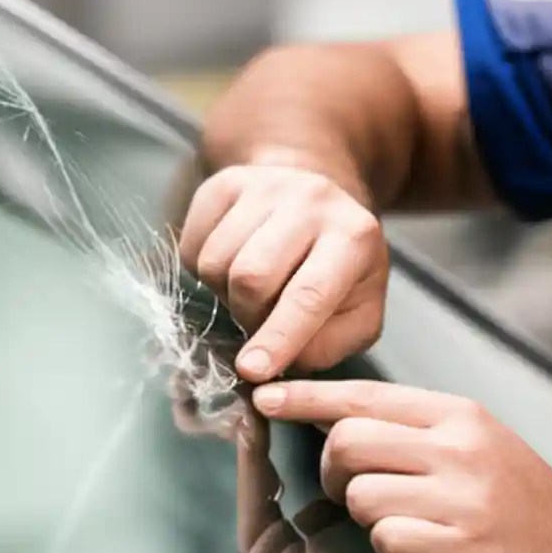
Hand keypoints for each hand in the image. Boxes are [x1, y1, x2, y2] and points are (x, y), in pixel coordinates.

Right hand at [180, 165, 389, 382]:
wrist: (317, 199)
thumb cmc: (339, 269)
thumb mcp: (359, 313)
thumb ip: (327, 346)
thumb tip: (278, 362)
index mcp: (354, 237)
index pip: (309, 295)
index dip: (278, 337)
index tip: (252, 370)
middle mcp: (312, 200)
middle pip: (251, 275)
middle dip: (247, 315)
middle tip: (260, 320)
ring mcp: (265, 185)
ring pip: (216, 261)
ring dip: (224, 293)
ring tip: (251, 289)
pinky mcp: (226, 182)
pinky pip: (193, 244)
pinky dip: (203, 270)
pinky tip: (232, 263)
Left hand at [251, 380, 551, 552]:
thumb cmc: (524, 503)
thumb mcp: (478, 443)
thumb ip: (416, 428)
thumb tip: (341, 418)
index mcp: (458, 414)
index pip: (363, 394)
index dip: (305, 396)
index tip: (264, 397)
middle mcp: (458, 446)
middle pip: (347, 441)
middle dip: (332, 470)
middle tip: (353, 490)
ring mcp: (461, 495)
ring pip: (358, 493)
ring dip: (364, 515)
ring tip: (404, 522)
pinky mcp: (459, 544)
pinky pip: (385, 539)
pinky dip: (392, 548)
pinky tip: (425, 549)